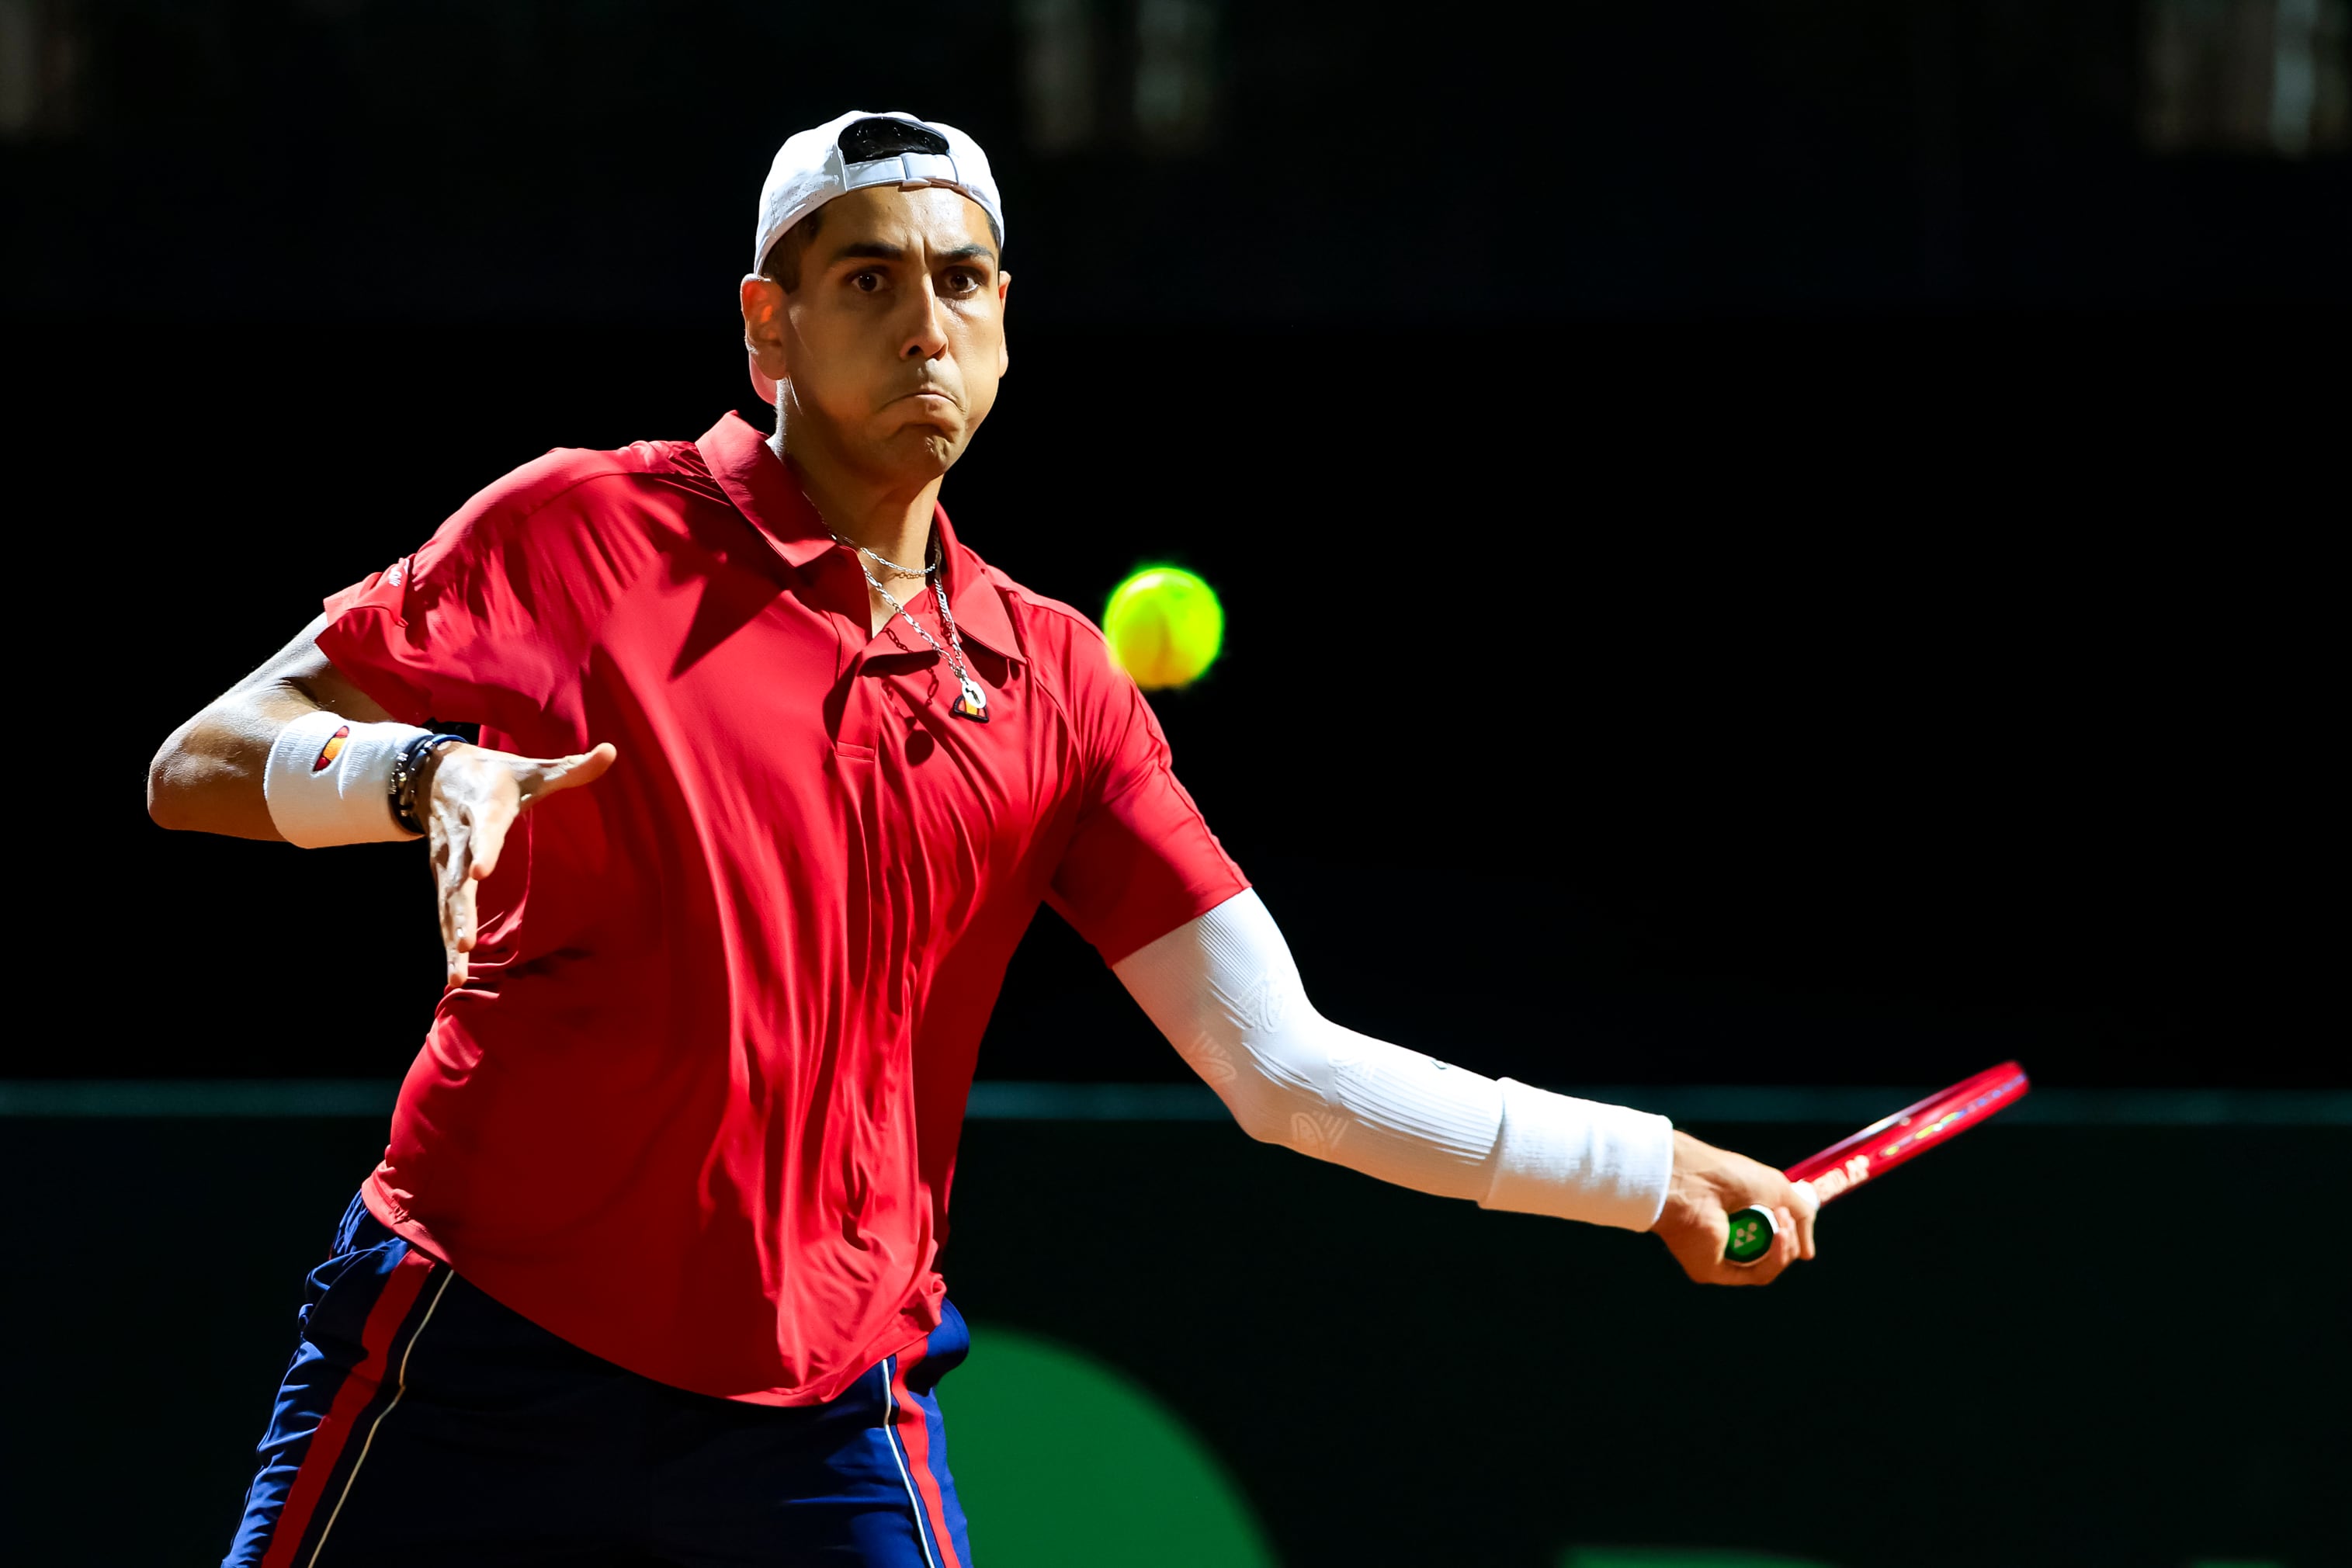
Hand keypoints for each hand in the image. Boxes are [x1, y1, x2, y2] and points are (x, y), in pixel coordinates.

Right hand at [421, 741, 615, 984]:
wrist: (436, 774)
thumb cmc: (497, 775)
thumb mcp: (532, 769)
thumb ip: (571, 768)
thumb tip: (611, 751)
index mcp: (484, 810)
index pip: (483, 832)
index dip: (483, 851)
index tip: (479, 874)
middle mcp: (460, 839)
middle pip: (457, 879)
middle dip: (461, 911)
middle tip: (465, 941)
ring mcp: (447, 861)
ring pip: (447, 903)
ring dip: (452, 936)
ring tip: (457, 972)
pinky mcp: (442, 877)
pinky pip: (444, 913)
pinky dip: (448, 943)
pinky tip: (454, 975)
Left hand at [1649, 1130, 1819, 1285]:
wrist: (1697, 1179)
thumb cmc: (1730, 1176)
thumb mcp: (1778, 1189)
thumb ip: (1801, 1217)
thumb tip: (1808, 1255)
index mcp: (1737, 1218)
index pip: (1772, 1236)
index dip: (1789, 1228)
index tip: (1791, 1212)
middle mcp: (1728, 1239)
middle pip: (1773, 1255)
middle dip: (1789, 1238)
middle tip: (1785, 1214)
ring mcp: (1720, 1257)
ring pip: (1768, 1268)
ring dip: (1785, 1248)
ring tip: (1782, 1223)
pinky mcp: (1714, 1271)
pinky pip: (1756, 1275)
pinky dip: (1775, 1259)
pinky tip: (1779, 1236)